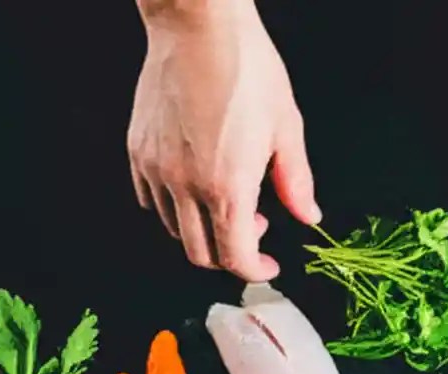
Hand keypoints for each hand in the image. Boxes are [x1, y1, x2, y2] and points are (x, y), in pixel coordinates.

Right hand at [127, 1, 319, 280]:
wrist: (199, 27)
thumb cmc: (246, 68)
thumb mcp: (286, 127)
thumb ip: (296, 182)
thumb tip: (309, 215)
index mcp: (227, 186)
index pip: (235, 256)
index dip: (254, 270)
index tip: (268, 265)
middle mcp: (186, 185)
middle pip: (200, 253)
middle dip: (229, 255)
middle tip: (253, 234)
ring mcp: (157, 169)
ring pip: (173, 229)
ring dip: (202, 230)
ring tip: (226, 202)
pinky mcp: (138, 151)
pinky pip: (151, 199)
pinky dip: (174, 207)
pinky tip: (195, 186)